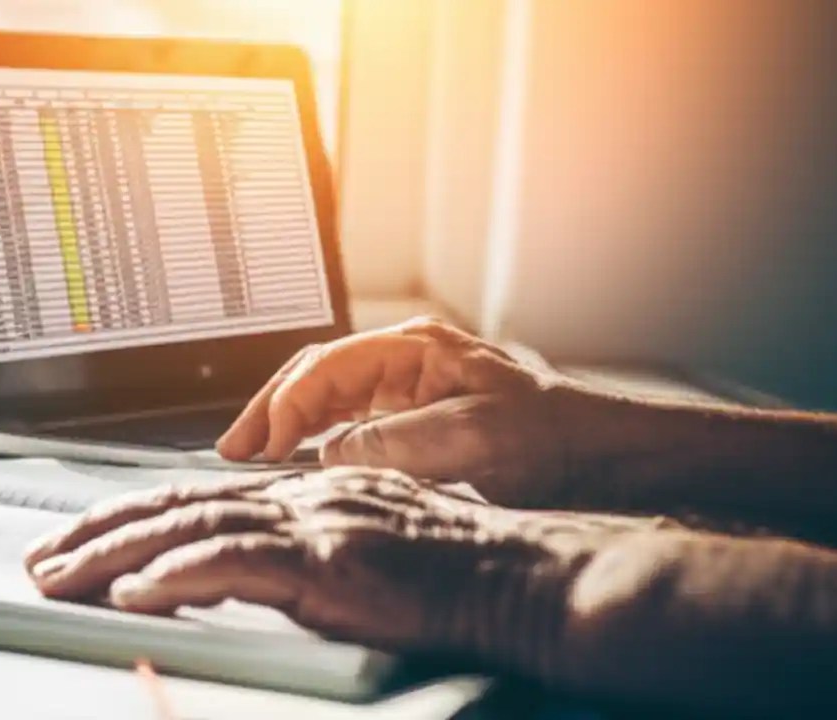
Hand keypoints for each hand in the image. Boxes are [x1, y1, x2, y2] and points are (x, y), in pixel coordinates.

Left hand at [24, 467, 661, 669]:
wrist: (514, 573)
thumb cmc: (449, 567)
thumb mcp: (361, 543)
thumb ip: (300, 547)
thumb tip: (245, 562)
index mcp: (301, 492)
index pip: (196, 496)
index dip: (131, 513)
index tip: (83, 534)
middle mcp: (296, 498)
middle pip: (176, 507)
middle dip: (99, 532)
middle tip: (42, 558)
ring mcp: (311, 526)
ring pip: (190, 531)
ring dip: (115, 556)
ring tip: (60, 578)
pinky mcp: (329, 564)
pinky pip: (239, 566)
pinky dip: (181, 576)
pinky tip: (136, 593)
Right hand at [217, 317, 588, 505]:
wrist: (603, 458)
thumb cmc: (554, 438)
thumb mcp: (474, 437)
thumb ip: (396, 441)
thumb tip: (330, 453)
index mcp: (418, 349)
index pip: (329, 365)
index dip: (290, 404)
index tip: (267, 445)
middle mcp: (407, 363)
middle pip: (316, 375)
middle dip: (271, 408)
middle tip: (233, 446)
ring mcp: (409, 390)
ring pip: (327, 398)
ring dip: (286, 423)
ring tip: (249, 451)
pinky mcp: (415, 421)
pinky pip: (350, 422)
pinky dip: (316, 439)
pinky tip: (297, 458)